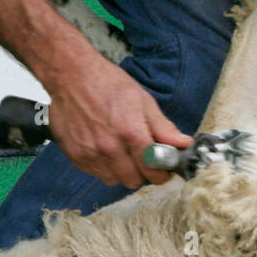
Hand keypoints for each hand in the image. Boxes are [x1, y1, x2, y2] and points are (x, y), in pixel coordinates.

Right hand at [45, 59, 191, 188]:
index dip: (161, 173)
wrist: (72, 76)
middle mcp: (109, 147)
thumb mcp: (143, 101)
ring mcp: (90, 153)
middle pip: (133, 180)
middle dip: (142, 173)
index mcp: (130, 133)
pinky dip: (103, 166)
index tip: (163, 170)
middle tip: (142, 159)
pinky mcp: (75, 155)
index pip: (152, 170)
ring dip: (121, 171)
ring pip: (113, 180)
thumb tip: (184, 144)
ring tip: (122, 152)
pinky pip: (95, 173)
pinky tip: (105, 149)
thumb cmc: (108, 84)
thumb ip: (164, 128)